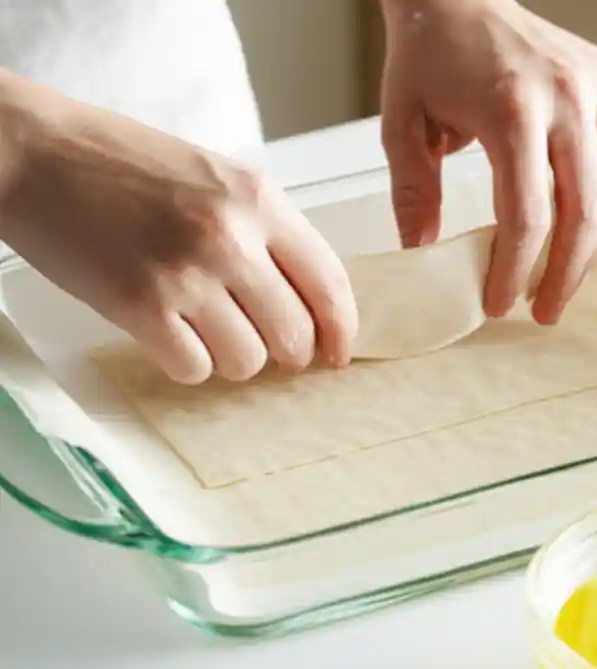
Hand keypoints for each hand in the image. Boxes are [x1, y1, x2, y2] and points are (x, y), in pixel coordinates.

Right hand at [0, 71, 357, 383]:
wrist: (36, 153)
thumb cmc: (124, 164)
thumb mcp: (217, 178)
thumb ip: (266, 232)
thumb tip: (309, 301)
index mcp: (260, 200)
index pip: (330, 282)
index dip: (342, 329)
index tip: (339, 352)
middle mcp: (232, 238)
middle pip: (296, 334)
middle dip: (287, 353)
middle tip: (266, 345)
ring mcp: (187, 275)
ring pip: (248, 361)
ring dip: (233, 358)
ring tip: (206, 330)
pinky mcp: (140, 307)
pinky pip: (194, 369)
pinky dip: (188, 363)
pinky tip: (171, 335)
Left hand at [379, 0, 596, 323]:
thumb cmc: (429, 56)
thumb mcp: (400, 121)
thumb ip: (413, 188)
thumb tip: (424, 251)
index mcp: (511, 112)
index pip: (526, 215)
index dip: (516, 270)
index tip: (502, 304)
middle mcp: (566, 99)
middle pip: (586, 209)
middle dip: (570, 272)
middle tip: (549, 312)